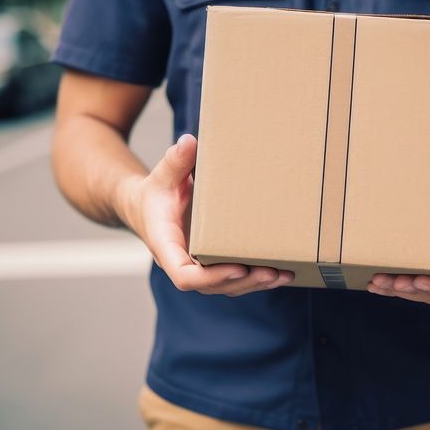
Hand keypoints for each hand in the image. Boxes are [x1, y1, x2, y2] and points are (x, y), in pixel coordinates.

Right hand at [120, 133, 294, 295]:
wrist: (147, 206)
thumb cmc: (156, 192)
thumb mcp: (162, 175)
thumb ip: (175, 161)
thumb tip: (189, 142)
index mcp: (166, 245)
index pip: (184, 274)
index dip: (211, 276)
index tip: (237, 269)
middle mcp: (181, 261)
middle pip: (211, 286)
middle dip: (242, 281)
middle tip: (271, 272)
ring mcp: (197, 266)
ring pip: (225, 287)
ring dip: (254, 284)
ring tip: (282, 275)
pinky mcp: (210, 264)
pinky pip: (232, 279)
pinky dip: (255, 279)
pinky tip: (280, 274)